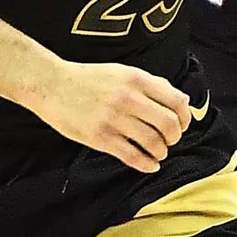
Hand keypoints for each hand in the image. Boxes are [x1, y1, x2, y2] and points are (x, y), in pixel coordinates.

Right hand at [37, 61, 191, 171]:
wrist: (51, 85)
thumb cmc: (87, 79)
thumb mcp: (121, 72)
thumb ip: (150, 84)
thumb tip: (179, 101)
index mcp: (136, 79)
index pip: (176, 101)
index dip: (185, 117)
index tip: (182, 125)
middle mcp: (128, 98)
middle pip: (168, 124)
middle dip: (174, 137)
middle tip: (170, 141)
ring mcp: (113, 119)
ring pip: (153, 142)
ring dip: (161, 151)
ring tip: (157, 152)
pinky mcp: (100, 138)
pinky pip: (132, 156)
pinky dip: (147, 164)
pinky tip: (149, 165)